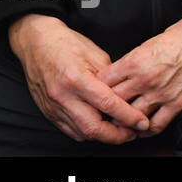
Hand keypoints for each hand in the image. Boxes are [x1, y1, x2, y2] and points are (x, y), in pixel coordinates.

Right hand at [7, 14, 148, 143]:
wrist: (38, 44)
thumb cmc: (68, 45)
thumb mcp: (97, 55)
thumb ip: (111, 78)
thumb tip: (127, 94)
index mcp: (78, 79)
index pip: (108, 104)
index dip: (128, 117)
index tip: (142, 123)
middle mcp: (64, 96)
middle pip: (93, 128)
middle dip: (116, 136)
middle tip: (133, 133)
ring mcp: (54, 107)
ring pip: (81, 133)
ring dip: (103, 137)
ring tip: (120, 131)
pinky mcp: (49, 112)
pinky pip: (70, 131)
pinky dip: (87, 133)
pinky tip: (100, 128)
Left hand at [98, 13, 181, 135]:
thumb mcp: (149, 42)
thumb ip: (132, 61)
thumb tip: (120, 75)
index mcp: (134, 62)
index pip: (102, 83)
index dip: (96, 89)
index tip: (96, 93)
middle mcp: (144, 80)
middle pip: (113, 102)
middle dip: (106, 108)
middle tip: (104, 111)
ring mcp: (161, 93)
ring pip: (132, 117)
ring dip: (125, 121)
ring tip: (122, 122)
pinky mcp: (178, 102)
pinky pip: (157, 124)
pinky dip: (147, 129)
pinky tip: (143, 127)